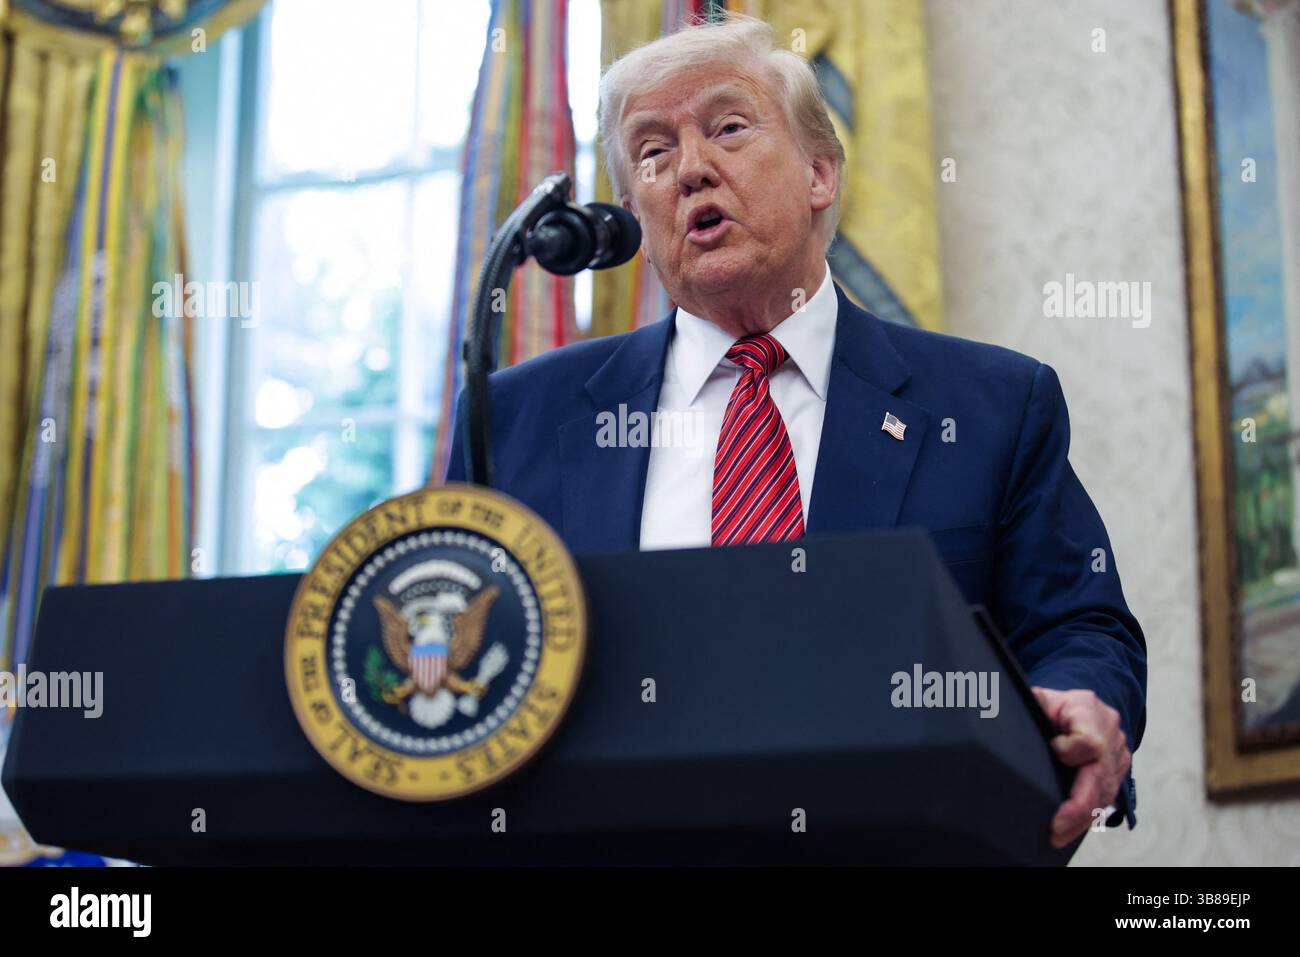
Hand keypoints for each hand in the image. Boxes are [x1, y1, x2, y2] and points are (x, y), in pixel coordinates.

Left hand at [1032, 686, 1130, 847]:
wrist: (1086, 707)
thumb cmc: (1056, 705)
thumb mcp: (1041, 697)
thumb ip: (1027, 704)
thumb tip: (994, 707)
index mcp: (1088, 711)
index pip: (1090, 741)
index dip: (1072, 751)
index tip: (1054, 749)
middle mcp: (1110, 735)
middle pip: (1099, 776)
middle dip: (1076, 806)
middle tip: (1054, 827)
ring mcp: (1117, 756)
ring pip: (1104, 794)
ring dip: (1080, 819)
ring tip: (1056, 835)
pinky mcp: (1117, 773)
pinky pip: (1105, 800)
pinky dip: (1086, 817)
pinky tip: (1069, 830)